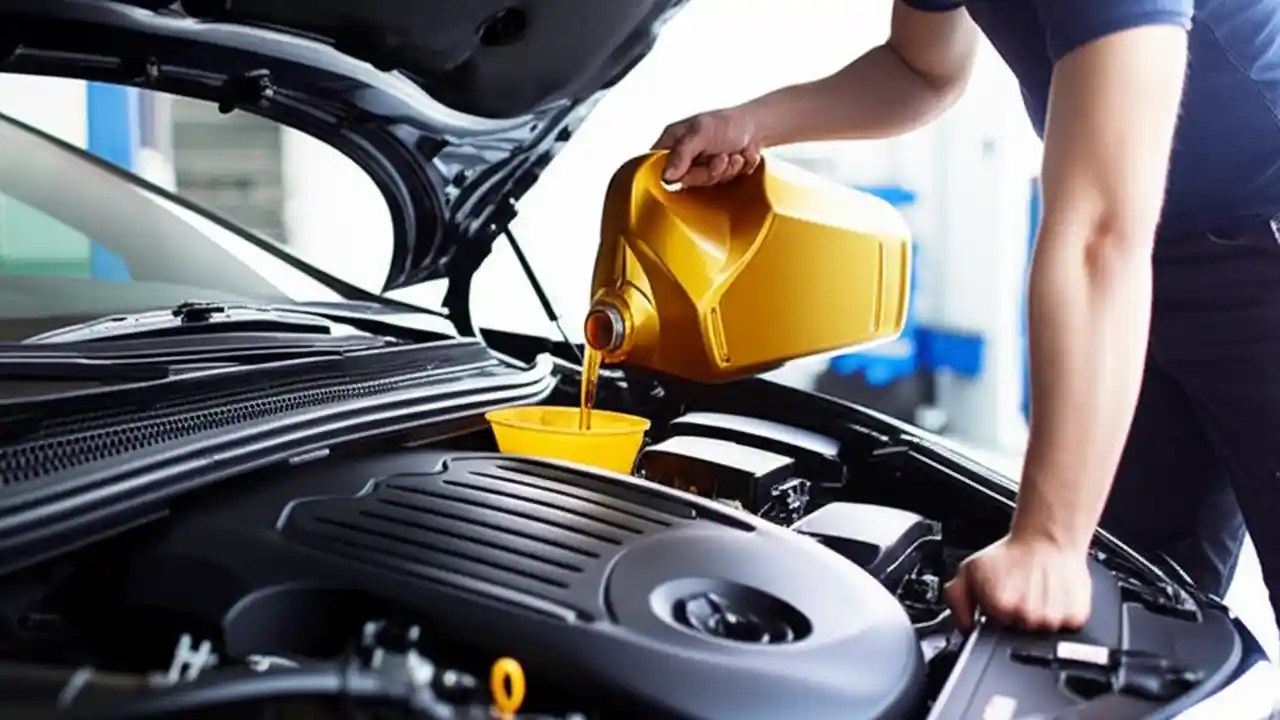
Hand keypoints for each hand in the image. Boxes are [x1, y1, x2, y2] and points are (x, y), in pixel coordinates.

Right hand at [652, 107, 763, 187]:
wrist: (756, 126)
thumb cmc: (726, 123)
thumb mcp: (701, 133)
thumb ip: (682, 153)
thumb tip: (666, 177)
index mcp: (672, 142)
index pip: (658, 168)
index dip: (674, 174)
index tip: (693, 167)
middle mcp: (683, 157)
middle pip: (686, 181)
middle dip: (710, 171)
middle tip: (721, 158)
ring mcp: (699, 167)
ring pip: (707, 184)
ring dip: (726, 170)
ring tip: (734, 154)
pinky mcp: (716, 176)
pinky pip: (723, 185)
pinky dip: (736, 171)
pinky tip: (741, 157)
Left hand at [944, 533, 1091, 633]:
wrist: (1047, 537)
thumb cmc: (1011, 553)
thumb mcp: (969, 569)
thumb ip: (957, 600)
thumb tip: (963, 626)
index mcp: (1000, 607)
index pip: (993, 629)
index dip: (993, 614)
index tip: (998, 598)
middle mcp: (1027, 617)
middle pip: (1018, 633)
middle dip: (1015, 617)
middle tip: (1018, 592)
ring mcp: (1053, 619)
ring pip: (1041, 632)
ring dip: (1037, 617)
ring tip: (1035, 592)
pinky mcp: (1075, 618)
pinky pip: (1064, 628)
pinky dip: (1059, 616)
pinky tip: (1051, 596)